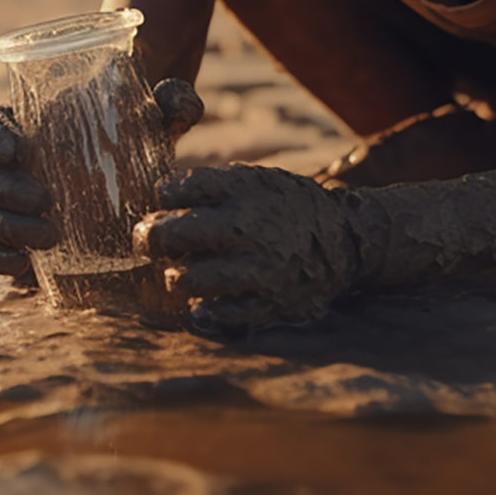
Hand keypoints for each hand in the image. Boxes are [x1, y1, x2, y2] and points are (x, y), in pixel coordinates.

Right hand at [0, 79, 204, 283]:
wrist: (101, 185)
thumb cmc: (109, 141)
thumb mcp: (141, 121)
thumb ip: (166, 104)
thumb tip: (178, 98)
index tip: (19, 147)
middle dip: (2, 188)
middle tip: (45, 200)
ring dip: (6, 226)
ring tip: (50, 235)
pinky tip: (24, 264)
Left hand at [135, 164, 369, 332]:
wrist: (346, 241)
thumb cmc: (287, 208)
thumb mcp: (257, 181)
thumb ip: (213, 185)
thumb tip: (160, 194)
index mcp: (246, 191)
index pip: (183, 188)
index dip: (164, 195)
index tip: (164, 201)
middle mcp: (253, 228)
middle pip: (177, 233)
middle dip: (152, 237)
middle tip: (149, 240)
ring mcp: (261, 268)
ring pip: (191, 277)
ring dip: (176, 276)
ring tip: (178, 273)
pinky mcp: (270, 303)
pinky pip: (221, 313)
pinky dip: (203, 309)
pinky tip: (200, 302)